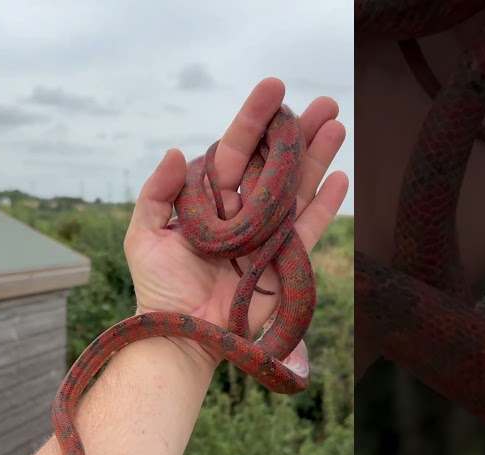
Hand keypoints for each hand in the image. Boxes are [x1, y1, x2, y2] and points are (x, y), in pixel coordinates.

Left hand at [123, 77, 348, 367]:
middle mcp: (242, 211)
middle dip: (298, 132)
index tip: (273, 88)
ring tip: (337, 124)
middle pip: (274, 163)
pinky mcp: (285, 261)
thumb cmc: (159, 289)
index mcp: (210, 200)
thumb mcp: (145, 236)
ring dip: (318, 157)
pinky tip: (339, 176)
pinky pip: (309, 228)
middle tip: (324, 102)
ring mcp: (266, 234)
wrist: (183, 336)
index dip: (253, 119)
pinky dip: (325, 205)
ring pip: (296, 188)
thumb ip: (158, 194)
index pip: (235, 150)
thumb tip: (177, 152)